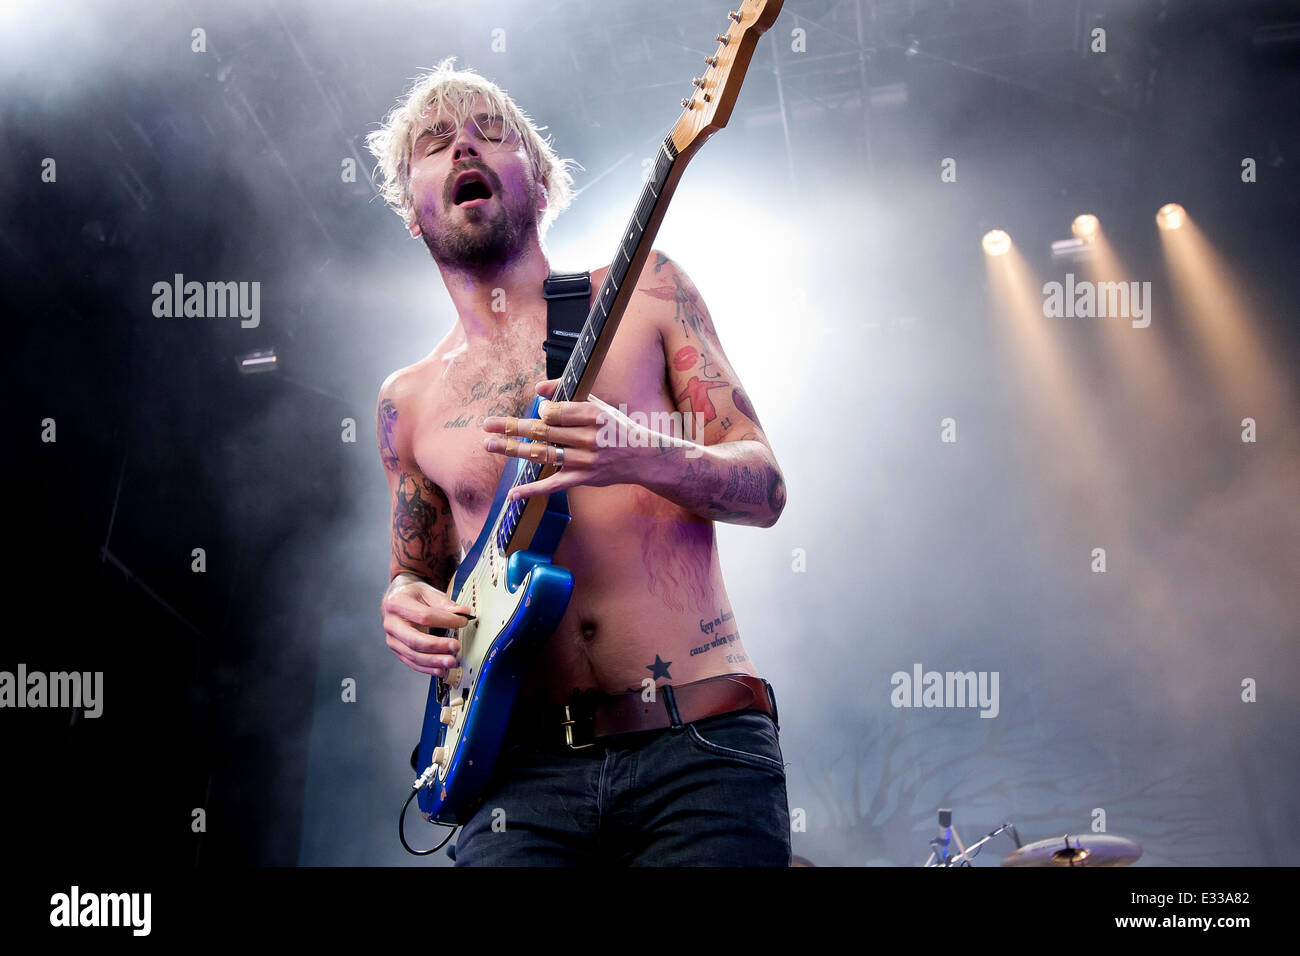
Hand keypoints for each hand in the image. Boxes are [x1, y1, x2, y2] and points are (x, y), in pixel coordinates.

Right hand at [381, 577, 472, 676]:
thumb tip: (462, 612)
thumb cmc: (412, 595)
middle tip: (456, 647)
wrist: (397, 600)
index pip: (424, 616)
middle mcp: (391, 623)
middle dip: (437, 646)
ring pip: (413, 655)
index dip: (445, 621)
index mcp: (397, 603)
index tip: (462, 621)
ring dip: (434, 661)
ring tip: (451, 661)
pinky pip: (412, 663)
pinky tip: (440, 670)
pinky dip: (427, 668)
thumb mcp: (427, 592)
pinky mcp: (397, 650)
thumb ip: (444, 603)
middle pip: (415, 640)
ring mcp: (392, 639)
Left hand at [482, 378, 646, 501]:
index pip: (557, 412)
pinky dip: (531, 490)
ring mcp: (585, 461)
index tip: (536, 411)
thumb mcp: (599, 405)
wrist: (643, 457)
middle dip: (513, 427)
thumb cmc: (616, 427)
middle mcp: (589, 438)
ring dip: (514, 450)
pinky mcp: (583, 479)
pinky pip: (553, 485)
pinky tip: (512, 494)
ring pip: (543, 455)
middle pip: (544, 432)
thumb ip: (567, 396)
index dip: (543, 412)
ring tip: (490, 445)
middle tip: (488, 424)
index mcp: (594, 415)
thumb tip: (537, 390)